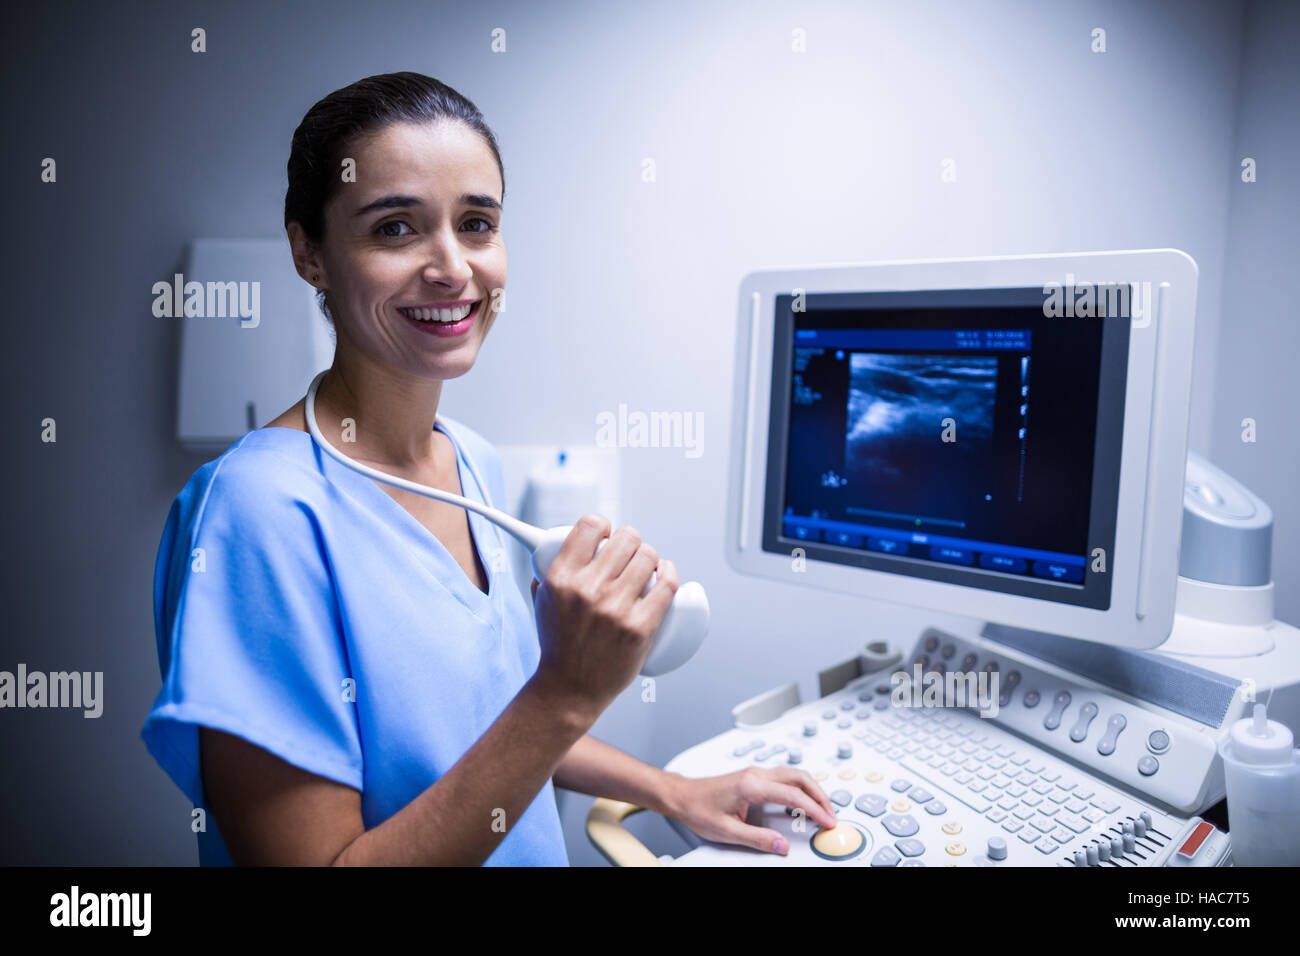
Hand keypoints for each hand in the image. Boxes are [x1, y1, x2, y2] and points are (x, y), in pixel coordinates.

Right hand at [528, 515, 678, 723]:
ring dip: (650, 557)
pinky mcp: (640, 628)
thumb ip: (546, 572)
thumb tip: (552, 544)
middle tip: (628, 554)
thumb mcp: (541, 602)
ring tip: (646, 567)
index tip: (607, 535)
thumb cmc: (558, 645)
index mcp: (561, 578)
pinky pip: (666, 584)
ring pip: (648, 557)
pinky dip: (670, 573)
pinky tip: (666, 572)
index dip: (603, 525)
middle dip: (630, 541)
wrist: (569, 689)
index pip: (591, 526)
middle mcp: (588, 590)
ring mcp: (616, 609)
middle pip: (626, 538)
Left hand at [662, 767, 838, 854]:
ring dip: (812, 789)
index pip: (793, 794)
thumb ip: (758, 839)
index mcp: (751, 785)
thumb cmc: (698, 808)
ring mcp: (755, 773)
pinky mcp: (754, 776)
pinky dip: (800, 787)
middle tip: (831, 814)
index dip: (814, 809)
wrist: (681, 795)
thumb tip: (781, 845)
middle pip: (799, 777)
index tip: (827, 821)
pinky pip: (785, 777)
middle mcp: (756, 774)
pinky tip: (802, 800)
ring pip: (794, 774)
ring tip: (822, 809)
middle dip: (820, 795)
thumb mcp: (727, 831)